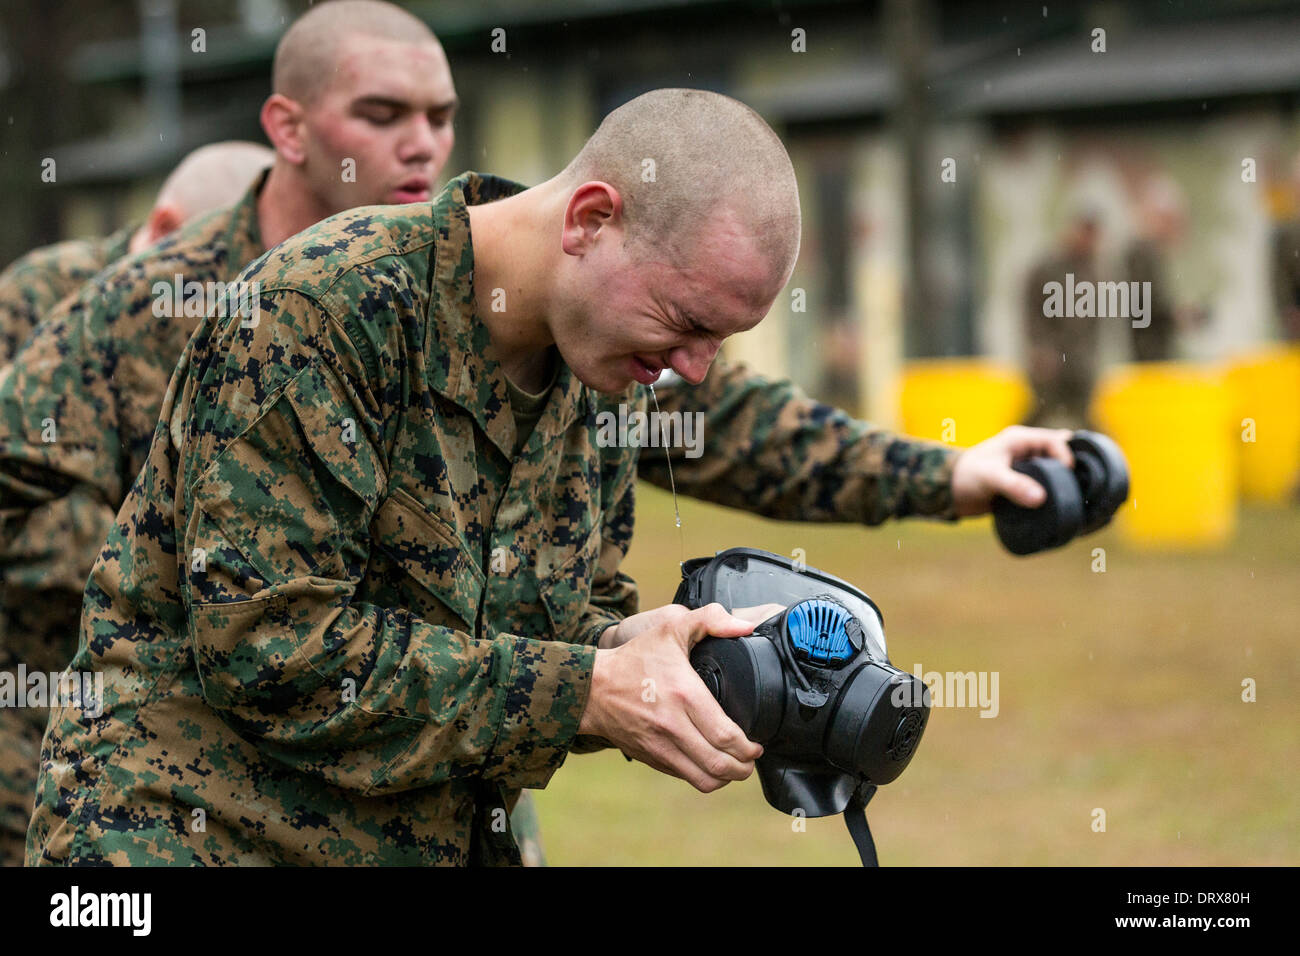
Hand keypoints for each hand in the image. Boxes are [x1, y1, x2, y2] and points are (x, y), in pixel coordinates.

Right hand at [580, 603, 764, 792]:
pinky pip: (684, 776)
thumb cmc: (634, 658)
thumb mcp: (670, 628)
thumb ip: (710, 620)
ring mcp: (660, 746)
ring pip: (703, 779)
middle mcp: (673, 726)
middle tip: (751, 760)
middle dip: (743, 768)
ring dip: (725, 778)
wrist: (593, 687)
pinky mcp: (650, 757)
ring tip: (735, 767)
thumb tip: (744, 627)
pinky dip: (702, 777)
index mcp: (684, 695)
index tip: (757, 745)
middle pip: (719, 764)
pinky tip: (709, 764)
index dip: (748, 748)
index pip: (726, 736)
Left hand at [950, 425, 1073, 517]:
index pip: (1054, 440)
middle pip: (1059, 454)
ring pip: (1054, 470)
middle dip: (1072, 467)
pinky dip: (1055, 491)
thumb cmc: (966, 476)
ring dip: (1064, 480)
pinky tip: (1065, 503)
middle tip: (1082, 485)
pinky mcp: (1024, 482)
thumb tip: (1040, 499)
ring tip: (1078, 495)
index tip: (1070, 473)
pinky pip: (1046, 484)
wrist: (950, 492)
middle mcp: (1025, 450)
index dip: (1066, 454)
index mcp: (1019, 439)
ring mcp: (1026, 466)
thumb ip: (1013, 485)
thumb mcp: (990, 478)